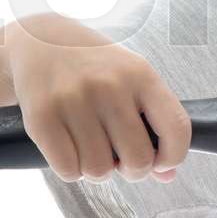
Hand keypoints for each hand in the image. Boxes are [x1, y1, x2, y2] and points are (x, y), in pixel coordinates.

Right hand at [2, 13, 189, 182]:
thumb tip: (167, 175)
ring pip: (99, 170)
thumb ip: (154, 124)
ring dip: (97, 171)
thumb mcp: (131, 80)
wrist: (40, 41)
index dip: (174, 157)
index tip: (162, 162)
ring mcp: (74, 100)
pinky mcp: (42, 117)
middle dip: (132, 170)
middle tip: (120, 161)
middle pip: (138, 159)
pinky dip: (72, 170)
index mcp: (141, 75)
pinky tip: (71, 150)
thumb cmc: (95, 67)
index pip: (176, 128)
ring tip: (92, 150)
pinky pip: (68, 170)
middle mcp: (110, 85)